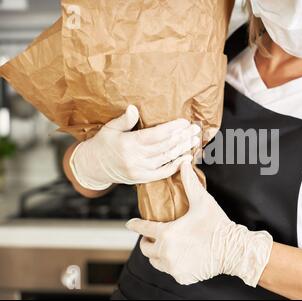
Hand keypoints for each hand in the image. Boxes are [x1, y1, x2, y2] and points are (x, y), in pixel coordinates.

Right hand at [70, 105, 200, 189]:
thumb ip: (124, 120)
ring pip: (166, 159)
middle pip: (165, 146)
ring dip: (183, 150)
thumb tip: (134, 108)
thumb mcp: (110, 128)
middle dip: (182, 137)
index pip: (156, 135)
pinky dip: (176, 165)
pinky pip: (163, 173)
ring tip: (194, 141)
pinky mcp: (142, 179)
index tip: (184, 121)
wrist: (93, 167)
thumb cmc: (103, 143)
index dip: (172, 128)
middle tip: (196, 129)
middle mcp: (135, 158)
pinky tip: (187, 157)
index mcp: (128, 143)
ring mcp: (140, 170)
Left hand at [126, 161, 272, 286]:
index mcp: (167, 234)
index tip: (130, 223)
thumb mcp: (202, 202)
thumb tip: (183, 162)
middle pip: (146, 248)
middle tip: (153, 235)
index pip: (143, 228)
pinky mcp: (182, 277)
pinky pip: (170, 270)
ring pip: (155, 261)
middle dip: (147, 240)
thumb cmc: (217, 225)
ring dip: (158, 253)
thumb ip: (190, 183)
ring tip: (166, 245)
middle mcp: (166, 252)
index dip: (135, 224)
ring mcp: (173, 267)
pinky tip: (180, 256)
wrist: (233, 250)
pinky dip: (171, 264)